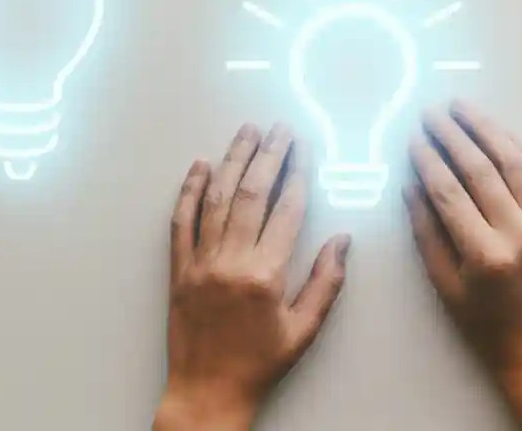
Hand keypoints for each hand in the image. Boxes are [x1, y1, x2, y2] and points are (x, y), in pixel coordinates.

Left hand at [155, 124, 350, 430]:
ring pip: (216, 200)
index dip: (297, 177)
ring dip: (232, 161)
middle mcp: (230, 262)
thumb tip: (343, 240)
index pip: (286, 212)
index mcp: (265, 276)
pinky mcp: (178, 270)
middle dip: (268, 156)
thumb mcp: (304, 330)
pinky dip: (189, 191)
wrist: (206, 392)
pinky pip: (181, 222)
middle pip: (251, 194)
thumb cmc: (259, 365)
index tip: (304, 152)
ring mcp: (200, 263)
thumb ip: (326, 282)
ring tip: (246, 132)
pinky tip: (200, 166)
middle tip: (279, 129)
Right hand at [405, 101, 521, 430]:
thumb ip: (426, 233)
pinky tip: (498, 130)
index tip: (412, 138)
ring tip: (461, 107)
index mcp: (484, 254)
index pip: (449, 192)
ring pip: (514, 161)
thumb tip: (412, 183)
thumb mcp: (444, 285)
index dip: (428, 161)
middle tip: (431, 112)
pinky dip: (517, 146)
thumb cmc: (482, 324)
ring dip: (487, 128)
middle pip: (481, 169)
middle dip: (452, 136)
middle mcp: (518, 232)